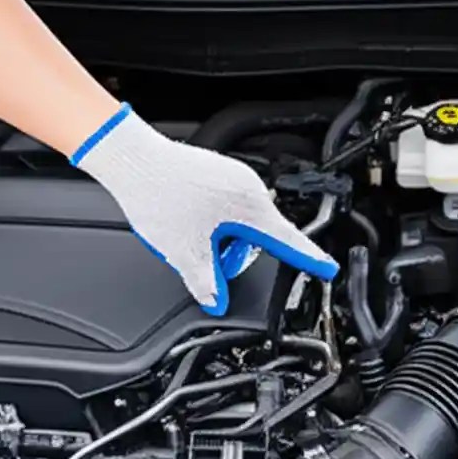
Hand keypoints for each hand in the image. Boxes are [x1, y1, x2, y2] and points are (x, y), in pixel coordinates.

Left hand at [73, 104, 338, 315]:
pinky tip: (182, 219)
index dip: (309, 260)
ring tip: (184, 234)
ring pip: (235, 225)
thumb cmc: (159, 193)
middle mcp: (248, 189)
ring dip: (216, 239)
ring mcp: (232, 179)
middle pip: (254, 238)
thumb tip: (215, 300)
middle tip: (200, 258)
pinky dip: (206, 223)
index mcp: (251, 207)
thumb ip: (206, 282)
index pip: (288, 242)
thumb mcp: (185, 252)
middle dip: (230, 254)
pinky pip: (222, 209)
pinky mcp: (215, 175)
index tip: (327, 268)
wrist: (130, 158)